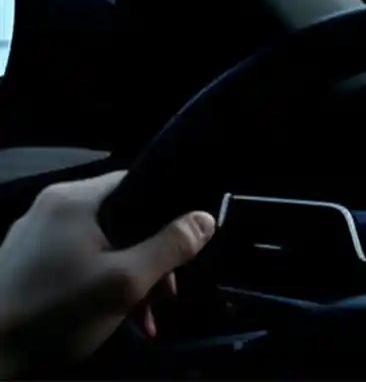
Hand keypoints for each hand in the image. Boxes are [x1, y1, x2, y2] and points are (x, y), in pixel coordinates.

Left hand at [0, 171, 215, 376]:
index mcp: (74, 199)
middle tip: (164, 297)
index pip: (136, 184)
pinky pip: (77, 260)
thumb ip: (171, 247)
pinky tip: (112, 314)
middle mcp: (52, 206)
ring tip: (141, 315)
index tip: (184, 250)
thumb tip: (206, 218)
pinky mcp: (25, 261)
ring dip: (128, 275)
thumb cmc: (56, 311)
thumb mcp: (125, 282)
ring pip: (101, 243)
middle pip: (121, 219)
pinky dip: (99, 281)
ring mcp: (35, 234)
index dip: (168, 213)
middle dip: (150, 257)